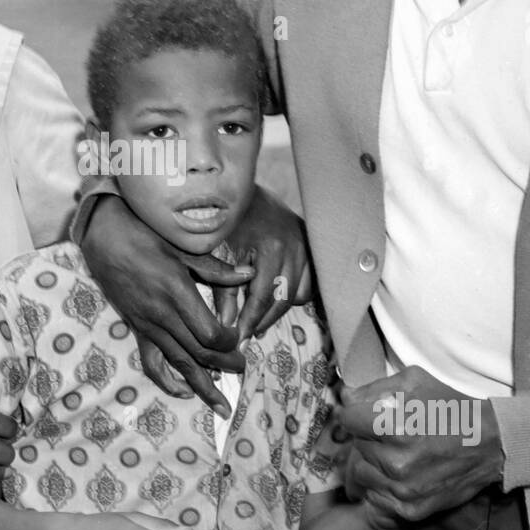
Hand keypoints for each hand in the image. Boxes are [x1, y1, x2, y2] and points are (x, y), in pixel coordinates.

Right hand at [81, 194, 251, 415]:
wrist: (103, 236)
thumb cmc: (145, 234)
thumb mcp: (183, 247)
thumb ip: (217, 268)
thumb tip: (249, 274)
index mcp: (176, 292)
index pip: (210, 333)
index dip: (230, 341)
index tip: (240, 337)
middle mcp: (162, 314)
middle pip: (199, 352)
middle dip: (225, 365)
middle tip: (243, 370)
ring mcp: (147, 324)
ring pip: (178, 363)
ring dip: (202, 385)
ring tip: (221, 404)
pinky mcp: (137, 328)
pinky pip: (151, 362)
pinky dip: (167, 381)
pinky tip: (183, 391)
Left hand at [219, 185, 312, 340]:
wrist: (245, 190)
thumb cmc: (228, 220)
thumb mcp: (220, 252)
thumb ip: (223, 290)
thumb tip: (226, 326)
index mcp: (271, 248)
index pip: (262, 297)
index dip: (250, 322)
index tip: (238, 340)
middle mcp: (295, 248)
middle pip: (283, 300)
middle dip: (264, 321)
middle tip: (247, 335)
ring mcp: (306, 246)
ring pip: (298, 293)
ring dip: (279, 310)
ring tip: (258, 320)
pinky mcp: (310, 246)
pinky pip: (309, 282)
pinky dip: (294, 294)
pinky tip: (275, 299)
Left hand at [335, 366, 503, 522]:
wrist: (491, 444)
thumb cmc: (450, 407)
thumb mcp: (413, 381)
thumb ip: (372, 388)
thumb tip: (345, 399)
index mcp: (395, 426)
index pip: (347, 419)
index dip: (356, 414)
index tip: (366, 415)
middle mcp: (396, 462)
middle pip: (356, 445)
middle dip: (369, 437)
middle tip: (392, 434)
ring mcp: (402, 489)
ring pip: (362, 472)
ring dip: (374, 462)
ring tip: (398, 453)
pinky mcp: (409, 508)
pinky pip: (376, 495)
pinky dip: (384, 484)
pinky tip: (404, 473)